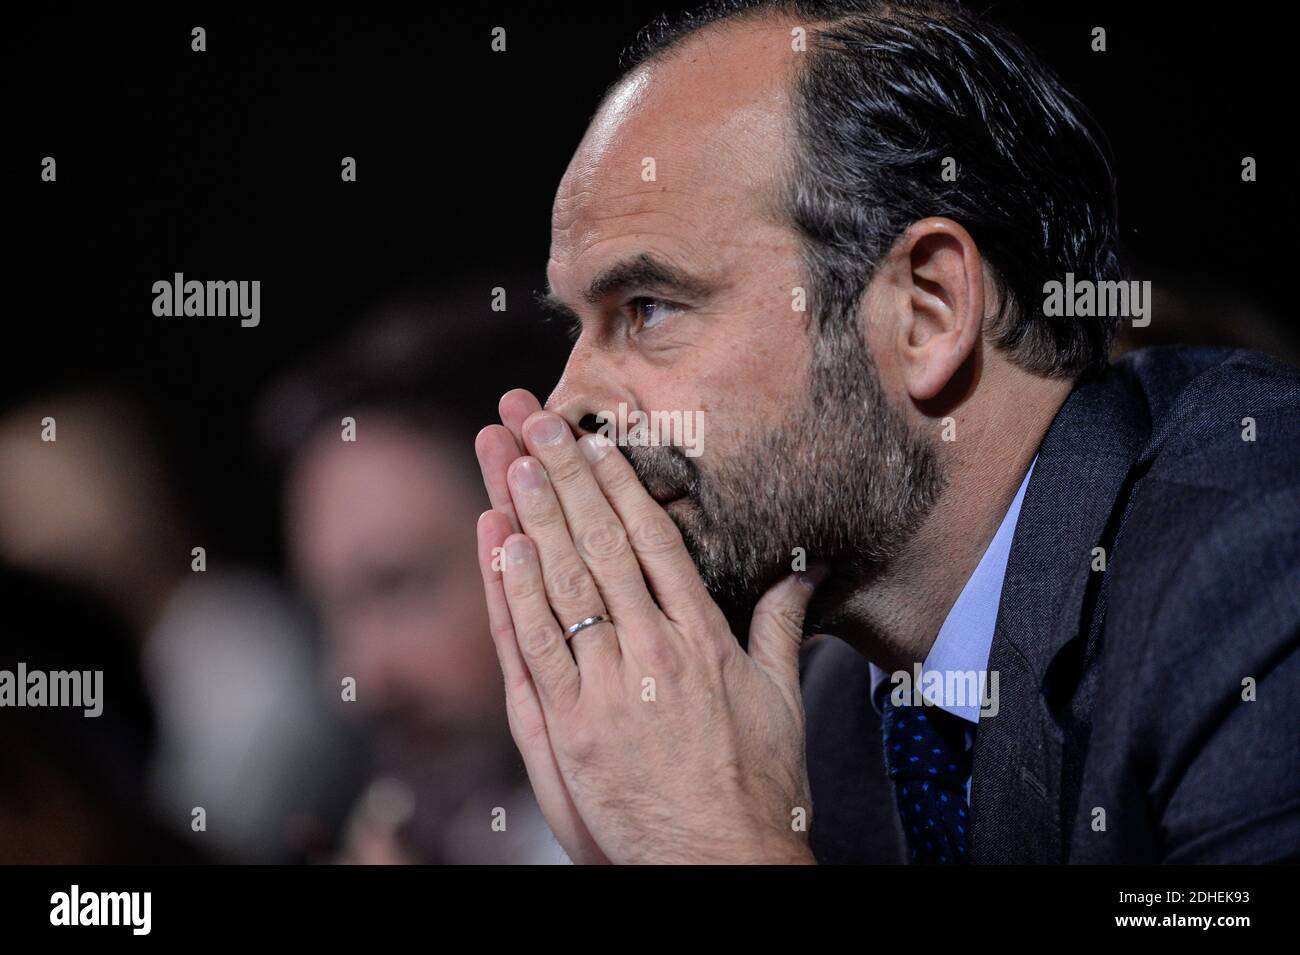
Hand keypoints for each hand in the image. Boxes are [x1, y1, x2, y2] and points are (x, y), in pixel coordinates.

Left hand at [475, 390, 820, 863]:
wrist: (722, 864)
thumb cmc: (759, 789)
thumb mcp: (782, 699)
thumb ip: (781, 624)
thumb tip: (805, 569)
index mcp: (703, 639)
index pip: (654, 542)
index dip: (619, 486)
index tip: (595, 442)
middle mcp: (654, 652)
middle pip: (601, 547)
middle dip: (566, 479)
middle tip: (537, 424)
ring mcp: (608, 688)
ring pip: (564, 586)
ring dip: (534, 519)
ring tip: (510, 463)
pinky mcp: (571, 728)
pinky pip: (536, 649)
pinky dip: (516, 596)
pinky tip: (503, 546)